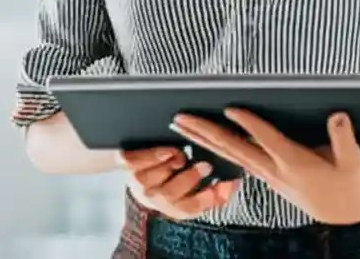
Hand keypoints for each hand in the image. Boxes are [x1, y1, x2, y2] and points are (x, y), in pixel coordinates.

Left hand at [116, 146, 240, 220]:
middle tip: (206, 166)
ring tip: (182, 156)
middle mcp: (153, 198)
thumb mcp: (188, 188)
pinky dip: (156, 155)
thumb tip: (232, 181)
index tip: (225, 183)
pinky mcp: (127, 166)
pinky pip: (139, 162)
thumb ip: (210, 189)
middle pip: (172, 196)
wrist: (131, 168)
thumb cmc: (167, 177)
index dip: (211, 198)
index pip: (193, 208)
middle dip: (191, 179)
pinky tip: (168, 151)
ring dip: (174, 164)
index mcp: (172, 206)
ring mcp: (138, 183)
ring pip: (158, 177)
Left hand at [170, 110, 359, 224]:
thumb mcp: (353, 159)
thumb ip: (344, 138)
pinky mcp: (263, 173)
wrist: (343, 206)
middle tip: (182, 116)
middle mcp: (273, 169)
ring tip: (178, 123)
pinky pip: (232, 158)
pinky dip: (213, 146)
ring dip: (201, 139)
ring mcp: (265, 173)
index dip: (249, 123)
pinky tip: (199, 137)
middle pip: (233, 148)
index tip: (230, 107)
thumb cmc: (349, 177)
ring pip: (227, 153)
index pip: (266, 140)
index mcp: (294, 162)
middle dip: (206, 131)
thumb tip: (338, 116)